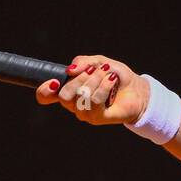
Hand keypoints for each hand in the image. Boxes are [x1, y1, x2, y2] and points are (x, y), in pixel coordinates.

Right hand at [33, 55, 149, 125]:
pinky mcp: (97, 118)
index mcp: (68, 89)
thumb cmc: (114, 75)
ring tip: (107, 74)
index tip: (54, 81)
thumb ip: (82, 62)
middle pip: (64, 95)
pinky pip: (95, 101)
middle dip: (80, 78)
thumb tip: (69, 70)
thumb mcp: (97, 62)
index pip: (45, 96)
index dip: (44, 90)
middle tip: (95, 70)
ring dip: (95, 80)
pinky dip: (104, 86)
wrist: (135, 88)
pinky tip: (112, 81)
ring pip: (81, 96)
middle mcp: (73, 104)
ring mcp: (84, 113)